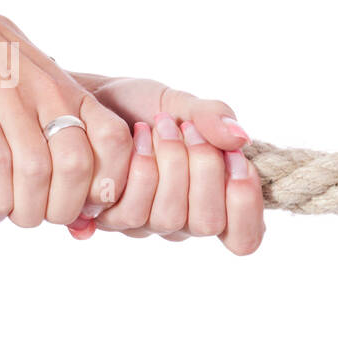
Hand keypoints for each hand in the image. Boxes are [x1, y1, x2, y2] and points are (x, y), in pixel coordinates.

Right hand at [0, 0, 133, 228]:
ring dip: (30, 208)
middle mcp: (49, 95)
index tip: (90, 201)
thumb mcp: (42, 88)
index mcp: (73, 93)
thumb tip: (85, 199)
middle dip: (66, 206)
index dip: (109, 181)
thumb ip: (65, 131)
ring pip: (37, 172)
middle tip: (48, 216)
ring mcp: (11, 100)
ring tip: (19, 215)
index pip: (115, 141)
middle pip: (77, 166)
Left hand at [67, 76, 264, 254]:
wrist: (91, 98)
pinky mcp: (112, 218)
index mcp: (215, 200)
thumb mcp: (183, 104)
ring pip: (170, 218)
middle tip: (190, 130)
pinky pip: (133, 211)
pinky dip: (141, 166)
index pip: (244, 238)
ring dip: (170, 164)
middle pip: (209, 224)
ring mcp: (148, 223)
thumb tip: (242, 139)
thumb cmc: (143, 106)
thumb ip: (213, 117)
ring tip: (160, 126)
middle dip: (204, 171)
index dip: (246, 206)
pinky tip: (136, 137)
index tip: (237, 160)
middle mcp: (184, 220)